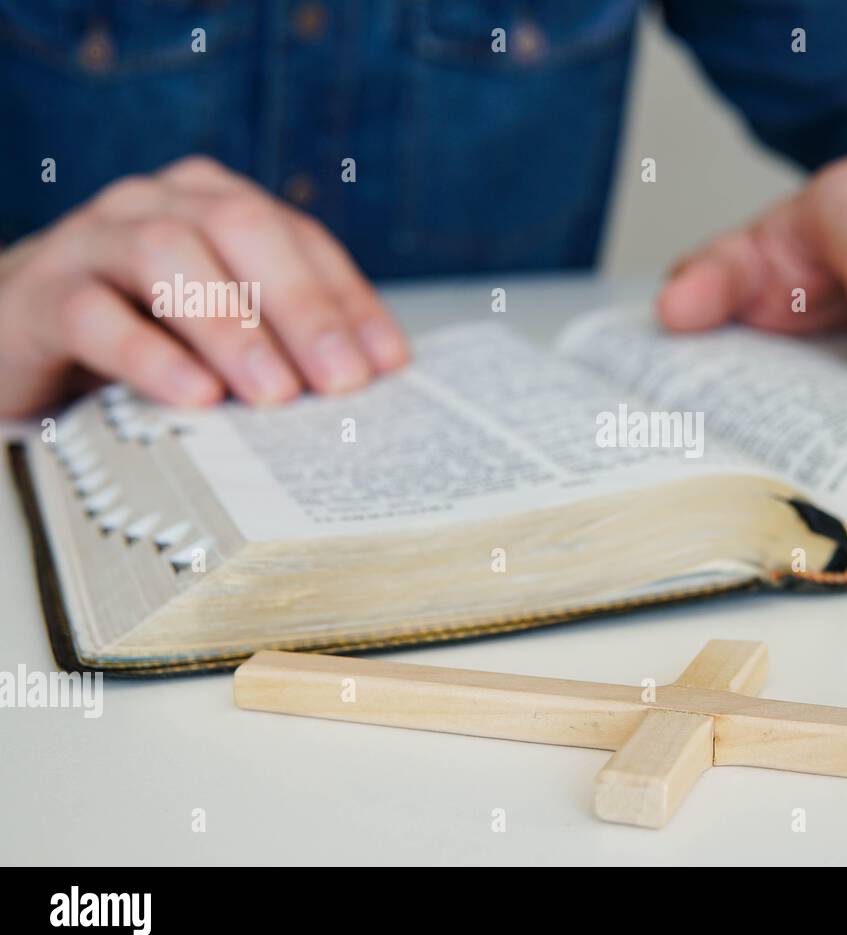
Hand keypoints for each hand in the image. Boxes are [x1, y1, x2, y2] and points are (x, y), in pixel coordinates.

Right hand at [0, 156, 407, 417]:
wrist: (19, 333)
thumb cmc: (142, 331)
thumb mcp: (225, 329)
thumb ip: (287, 338)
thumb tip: (372, 379)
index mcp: (216, 203)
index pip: (299, 238)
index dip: (348, 300)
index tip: (388, 365)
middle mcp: (157, 204)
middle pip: (242, 229)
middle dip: (302, 306)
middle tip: (341, 381)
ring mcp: (93, 240)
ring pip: (168, 256)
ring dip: (231, 327)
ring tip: (275, 394)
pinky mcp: (41, 296)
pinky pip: (94, 315)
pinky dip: (149, 357)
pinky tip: (195, 396)